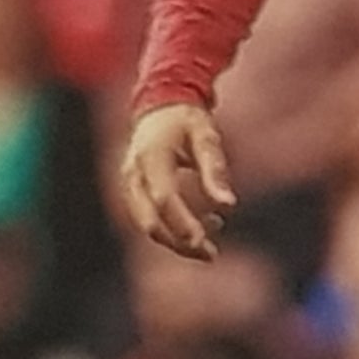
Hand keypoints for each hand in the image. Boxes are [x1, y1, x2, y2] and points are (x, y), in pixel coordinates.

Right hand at [121, 101, 235, 259]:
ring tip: (212, 243)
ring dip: (177, 240)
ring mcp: (129, 184)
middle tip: (212, 254)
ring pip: (147, 225)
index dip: (183, 222)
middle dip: (180, 242)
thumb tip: (229, 203)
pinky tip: (199, 228)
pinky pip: (148, 219)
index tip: (205, 241)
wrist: (160, 104)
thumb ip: (215, 169)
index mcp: (151, 155)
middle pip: (150, 220)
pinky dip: (171, 230)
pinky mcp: (132, 192)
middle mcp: (133, 172)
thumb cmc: (188, 119)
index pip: (164, 197)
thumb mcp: (207, 137)